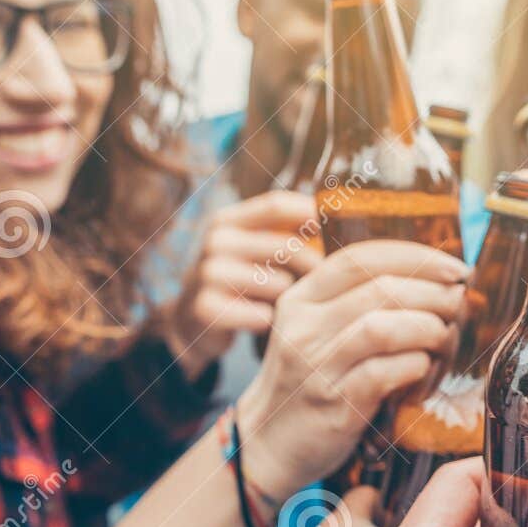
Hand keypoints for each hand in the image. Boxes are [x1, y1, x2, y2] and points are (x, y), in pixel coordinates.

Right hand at [158, 191, 322, 379]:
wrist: (189, 322)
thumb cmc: (236, 280)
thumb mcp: (250, 248)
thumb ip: (283, 232)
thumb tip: (338, 221)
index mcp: (227, 220)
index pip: (277, 205)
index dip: (311, 214)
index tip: (335, 231)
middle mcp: (215, 241)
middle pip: (286, 246)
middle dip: (313, 266)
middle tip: (327, 283)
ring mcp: (207, 274)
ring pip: (278, 283)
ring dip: (290, 298)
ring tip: (288, 303)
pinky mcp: (206, 308)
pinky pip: (261, 314)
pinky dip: (269, 320)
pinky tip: (266, 320)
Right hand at [233, 240, 468, 500]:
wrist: (267, 444)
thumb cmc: (308, 384)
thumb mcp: (316, 332)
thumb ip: (357, 303)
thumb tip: (436, 281)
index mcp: (300, 299)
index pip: (359, 258)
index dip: (415, 256)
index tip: (454, 267)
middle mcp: (304, 328)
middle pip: (380, 289)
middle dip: (434, 292)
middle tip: (458, 305)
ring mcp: (317, 367)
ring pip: (384, 327)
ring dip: (429, 327)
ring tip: (445, 337)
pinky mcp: (335, 405)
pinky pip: (386, 373)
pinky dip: (417, 367)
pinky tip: (425, 370)